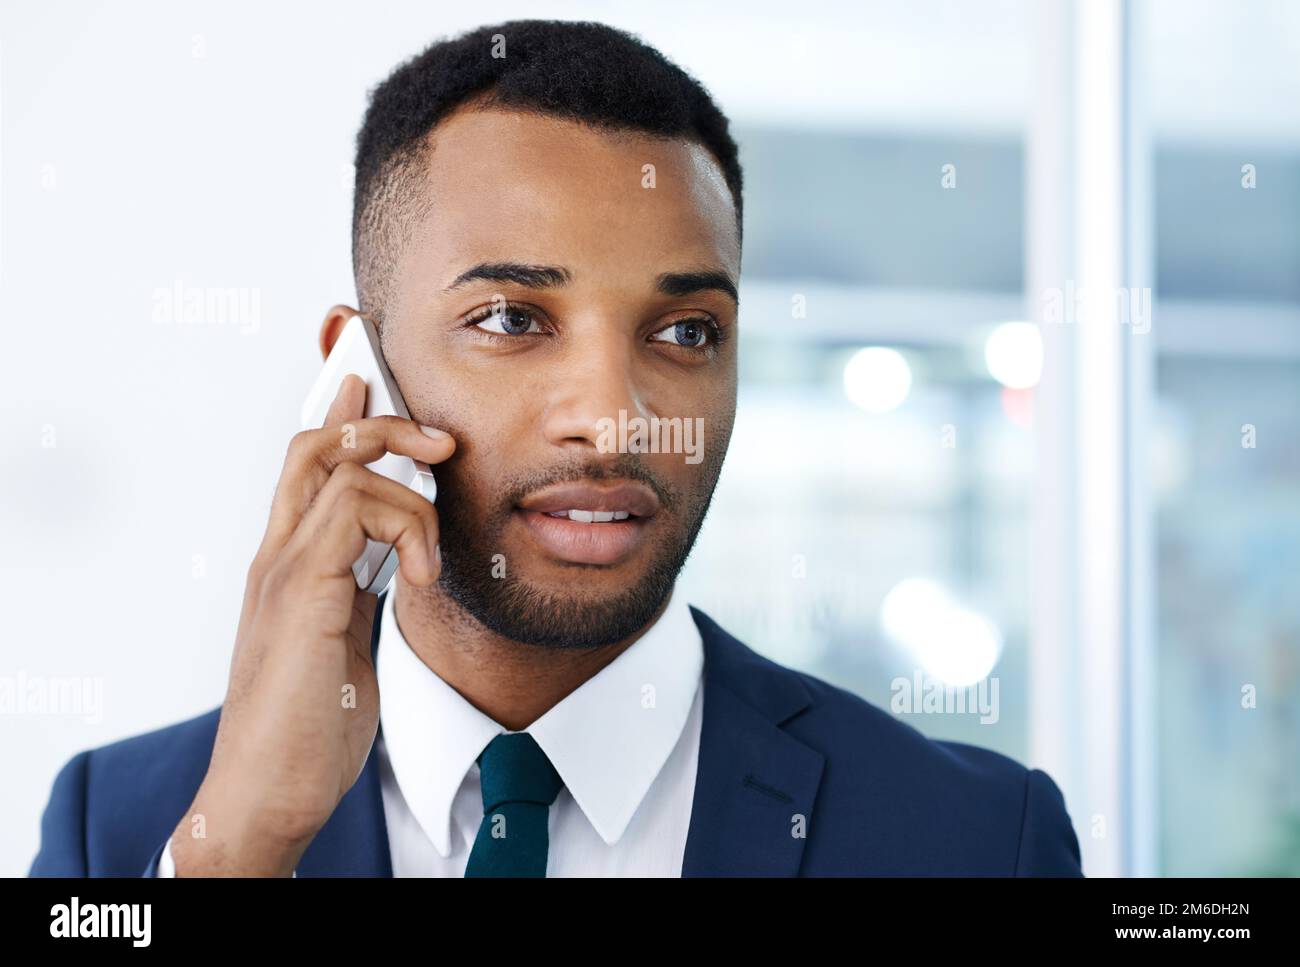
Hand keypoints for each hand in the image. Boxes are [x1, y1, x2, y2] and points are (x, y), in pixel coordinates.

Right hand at [170, 373, 454, 874]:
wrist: (267, 793)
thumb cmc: (306, 729)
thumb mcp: (344, 645)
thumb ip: (359, 595)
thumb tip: (394, 565)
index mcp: (290, 569)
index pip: (308, 471)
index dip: (341, 423)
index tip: (368, 389)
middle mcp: (277, 558)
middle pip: (314, 446)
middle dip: (379, 422)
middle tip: (439, 438)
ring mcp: (283, 571)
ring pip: (339, 466)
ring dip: (408, 489)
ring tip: (431, 554)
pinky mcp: (301, 591)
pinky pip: (351, 510)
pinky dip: (404, 526)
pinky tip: (423, 575)